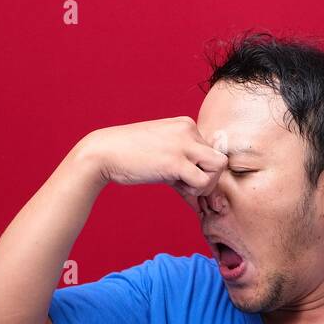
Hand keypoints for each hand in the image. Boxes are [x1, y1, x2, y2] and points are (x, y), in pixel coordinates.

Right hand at [81, 117, 228, 208]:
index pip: (212, 151)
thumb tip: (207, 198)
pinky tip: (177, 188)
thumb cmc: (131, 158)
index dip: (203, 170)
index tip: (186, 180)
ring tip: (182, 186)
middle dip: (207, 179)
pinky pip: (203, 182)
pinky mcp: (176, 162)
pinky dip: (195, 192)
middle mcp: (188, 130)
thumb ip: (186, 170)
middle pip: (219, 160)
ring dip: (204, 185)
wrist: (104, 153)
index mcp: (186, 125)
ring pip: (218, 169)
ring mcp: (183, 144)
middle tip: (187, 186)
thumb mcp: (164, 156)